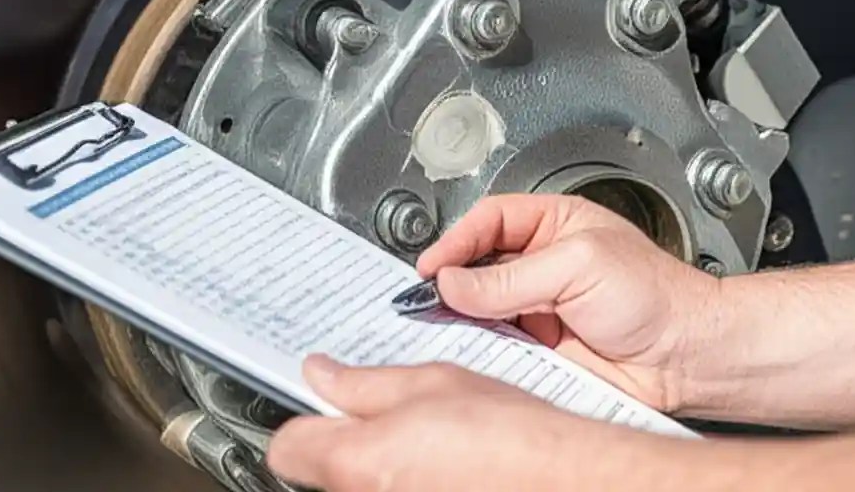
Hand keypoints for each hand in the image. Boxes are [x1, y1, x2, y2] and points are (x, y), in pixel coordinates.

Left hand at [267, 355, 663, 491]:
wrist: (567, 479)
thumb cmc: (511, 436)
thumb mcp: (433, 382)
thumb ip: (365, 383)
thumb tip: (323, 373)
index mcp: (359, 461)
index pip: (287, 446)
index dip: (304, 421)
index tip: (322, 407)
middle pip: (325, 470)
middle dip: (349, 441)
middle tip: (386, 417)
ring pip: (364, 484)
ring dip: (385, 463)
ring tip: (430, 440)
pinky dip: (415, 479)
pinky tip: (448, 465)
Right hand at [415, 194, 719, 410]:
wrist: (688, 358)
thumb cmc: (659, 297)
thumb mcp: (579, 266)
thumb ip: (512, 276)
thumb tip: (454, 283)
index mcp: (554, 225)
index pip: (489, 221)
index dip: (456, 240)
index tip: (432, 265)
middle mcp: (542, 264)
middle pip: (477, 265)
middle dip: (453, 280)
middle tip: (430, 296)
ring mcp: (538, 307)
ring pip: (481, 309)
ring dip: (463, 317)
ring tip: (449, 321)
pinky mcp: (539, 349)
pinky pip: (497, 347)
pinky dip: (480, 349)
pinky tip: (476, 348)